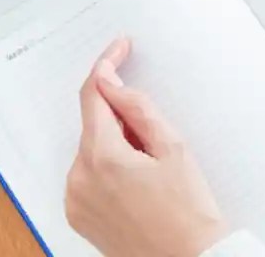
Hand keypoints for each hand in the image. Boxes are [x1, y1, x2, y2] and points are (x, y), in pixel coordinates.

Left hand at [65, 37, 228, 256]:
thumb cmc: (190, 215)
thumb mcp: (173, 149)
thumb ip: (137, 108)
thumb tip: (110, 82)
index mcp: (101, 158)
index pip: (94, 95)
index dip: (107, 65)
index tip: (119, 49)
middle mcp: (79, 179)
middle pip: (94, 124)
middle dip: (121, 118)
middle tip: (158, 139)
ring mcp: (75, 200)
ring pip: (91, 149)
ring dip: (116, 145)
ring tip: (153, 171)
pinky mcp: (77, 216)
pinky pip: (88, 175)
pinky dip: (108, 168)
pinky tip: (138, 186)